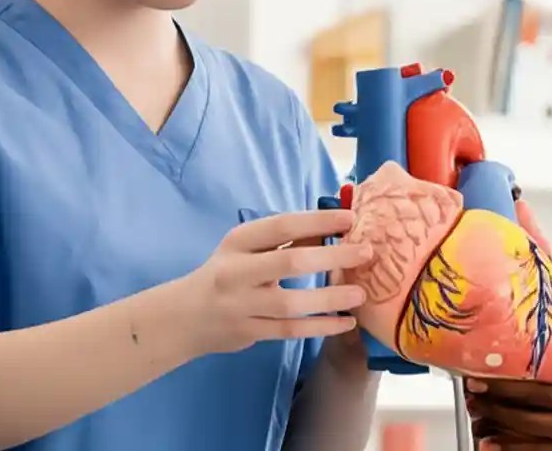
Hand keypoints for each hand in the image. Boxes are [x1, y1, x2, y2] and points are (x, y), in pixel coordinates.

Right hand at [183, 209, 374, 356]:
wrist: (186, 316)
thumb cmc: (227, 273)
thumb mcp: (248, 248)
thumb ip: (287, 239)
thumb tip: (335, 226)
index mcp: (239, 242)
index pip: (282, 226)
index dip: (317, 221)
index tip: (350, 219)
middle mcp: (238, 272)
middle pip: (290, 262)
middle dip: (332, 256)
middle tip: (366, 253)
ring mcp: (242, 305)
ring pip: (292, 303)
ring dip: (330, 298)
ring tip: (361, 293)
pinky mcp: (249, 332)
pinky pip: (290, 331)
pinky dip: (320, 327)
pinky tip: (346, 322)